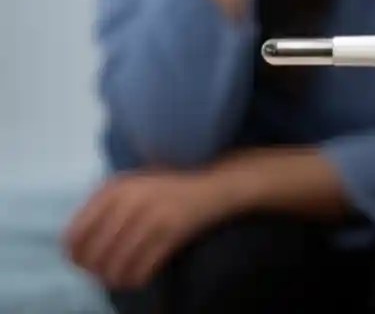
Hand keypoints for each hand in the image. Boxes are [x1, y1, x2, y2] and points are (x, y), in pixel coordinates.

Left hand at [63, 171, 233, 289]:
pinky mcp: (172, 232)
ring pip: (117, 263)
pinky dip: (135, 278)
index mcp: (114, 188)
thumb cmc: (166, 188)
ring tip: (117, 279)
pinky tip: (136, 279)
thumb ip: (103, 204)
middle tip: (101, 274)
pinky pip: (143, 266)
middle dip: (94, 269)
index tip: (81, 262)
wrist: (212, 187)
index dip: (75, 254)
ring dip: (114, 278)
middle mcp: (130, 201)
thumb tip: (74, 243)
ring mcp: (152, 216)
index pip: (77, 232)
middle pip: (94, 252)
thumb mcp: (131, 184)